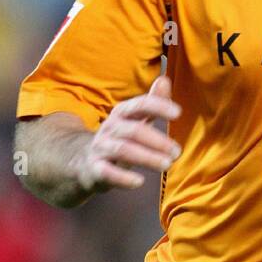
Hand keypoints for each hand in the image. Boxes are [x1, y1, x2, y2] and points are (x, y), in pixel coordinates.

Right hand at [76, 76, 180, 192]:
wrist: (83, 161)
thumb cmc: (119, 138)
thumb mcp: (134, 119)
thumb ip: (152, 102)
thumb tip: (165, 79)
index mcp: (121, 113)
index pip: (139, 105)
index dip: (158, 106)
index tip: (178, 112)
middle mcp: (110, 128)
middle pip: (134, 130)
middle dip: (157, 140)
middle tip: (177, 151)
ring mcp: (101, 148)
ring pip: (123, 150)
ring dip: (146, 157)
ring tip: (166, 164)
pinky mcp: (95, 169)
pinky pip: (107, 172)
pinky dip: (123, 178)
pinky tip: (139, 182)